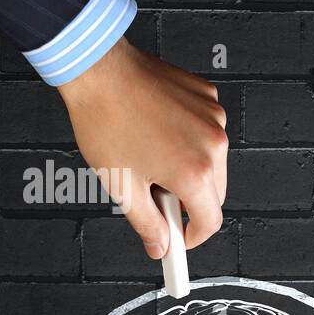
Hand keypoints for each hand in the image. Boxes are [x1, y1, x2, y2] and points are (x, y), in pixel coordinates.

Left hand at [57, 37, 227, 258]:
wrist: (98, 69)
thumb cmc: (104, 119)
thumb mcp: (121, 184)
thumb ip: (146, 223)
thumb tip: (159, 245)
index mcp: (194, 172)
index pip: (210, 221)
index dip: (193, 236)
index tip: (180, 238)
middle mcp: (213, 145)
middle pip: (215, 193)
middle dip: (189, 201)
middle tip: (155, 194)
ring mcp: (214, 118)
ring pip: (213, 162)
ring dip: (191, 168)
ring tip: (152, 154)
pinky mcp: (208, 99)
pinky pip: (208, 131)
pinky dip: (190, 138)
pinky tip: (160, 129)